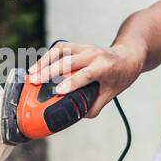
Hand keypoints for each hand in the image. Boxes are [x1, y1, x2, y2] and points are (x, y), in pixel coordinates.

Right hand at [26, 40, 145, 117]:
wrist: (128, 56)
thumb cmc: (120, 76)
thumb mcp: (111, 94)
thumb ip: (94, 106)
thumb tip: (75, 115)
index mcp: (105, 67)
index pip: (86, 74)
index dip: (72, 83)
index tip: (59, 91)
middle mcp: (94, 55)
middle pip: (68, 61)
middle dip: (50, 71)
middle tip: (36, 82)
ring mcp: (86, 48)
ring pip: (61, 51)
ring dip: (44, 61)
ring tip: (32, 74)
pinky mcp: (79, 45)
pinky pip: (60, 48)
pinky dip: (47, 56)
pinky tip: (39, 66)